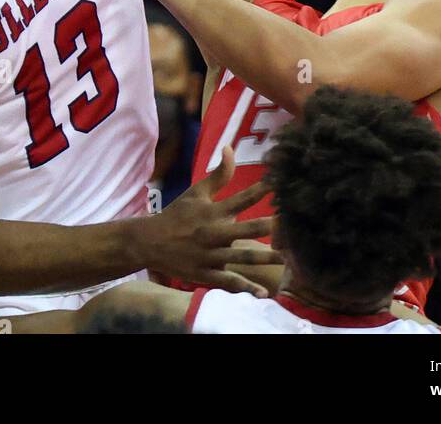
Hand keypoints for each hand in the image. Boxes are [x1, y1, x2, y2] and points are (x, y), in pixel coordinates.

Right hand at [137, 148, 275, 292]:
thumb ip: (218, 175)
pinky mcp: (207, 274)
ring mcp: (211, 256)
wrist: (151, 242)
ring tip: (285, 259)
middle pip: (245, 229)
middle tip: (289, 225)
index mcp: (213, 211)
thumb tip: (230, 147)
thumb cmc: (178, 214)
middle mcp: (214, 232)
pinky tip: (262, 294)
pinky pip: (229, 282)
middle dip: (268, 227)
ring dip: (264, 258)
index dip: (261, 191)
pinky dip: (245, 289)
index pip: (242, 198)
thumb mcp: (196, 192)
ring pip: (242, 258)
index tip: (281, 185)